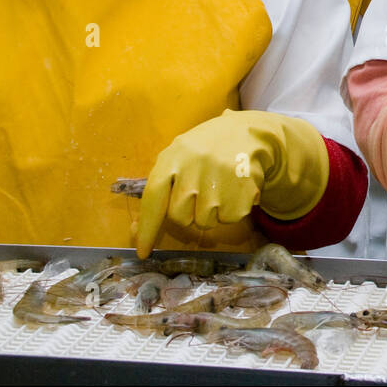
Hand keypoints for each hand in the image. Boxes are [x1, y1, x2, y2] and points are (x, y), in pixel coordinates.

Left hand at [136, 110, 328, 257]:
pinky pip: (229, 219)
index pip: (153, 199)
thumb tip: (135, 232)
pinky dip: (233, 210)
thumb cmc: (207, 150)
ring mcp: (219, 180)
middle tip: (201, 192)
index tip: (143, 253)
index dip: (147, 229)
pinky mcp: (242, 190)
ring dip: (212, 212)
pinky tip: (236, 188)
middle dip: (189, 213)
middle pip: (180, 217)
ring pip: (205, 222)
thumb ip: (160, 189)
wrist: (251, 133)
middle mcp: (194, 167)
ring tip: (221, 187)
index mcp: (174, 156)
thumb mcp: (180, 156)